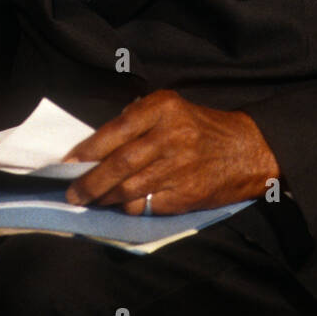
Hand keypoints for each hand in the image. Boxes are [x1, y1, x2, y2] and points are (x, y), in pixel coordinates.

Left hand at [64, 89, 279, 213]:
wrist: (249, 149)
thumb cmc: (202, 126)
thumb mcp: (171, 108)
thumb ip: (138, 119)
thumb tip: (97, 146)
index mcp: (163, 108)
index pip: (115, 130)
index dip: (87, 150)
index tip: (67, 163)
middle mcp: (170, 136)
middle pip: (119, 164)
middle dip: (90, 182)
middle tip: (71, 193)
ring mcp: (179, 168)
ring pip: (129, 189)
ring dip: (104, 198)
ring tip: (90, 201)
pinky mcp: (186, 195)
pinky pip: (147, 205)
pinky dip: (129, 207)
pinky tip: (119, 206)